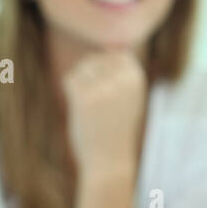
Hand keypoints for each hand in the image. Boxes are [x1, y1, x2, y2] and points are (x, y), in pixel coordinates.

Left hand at [61, 50, 147, 177]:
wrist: (110, 162)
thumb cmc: (118, 130)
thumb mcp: (128, 97)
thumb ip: (122, 72)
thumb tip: (113, 44)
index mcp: (137, 77)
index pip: (115, 53)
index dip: (107, 70)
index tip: (109, 93)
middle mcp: (122, 79)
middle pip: (96, 59)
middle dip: (91, 76)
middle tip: (97, 103)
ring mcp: (102, 87)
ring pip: (81, 68)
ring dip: (80, 85)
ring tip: (91, 107)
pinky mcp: (84, 97)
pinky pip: (69, 79)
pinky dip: (70, 92)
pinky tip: (80, 108)